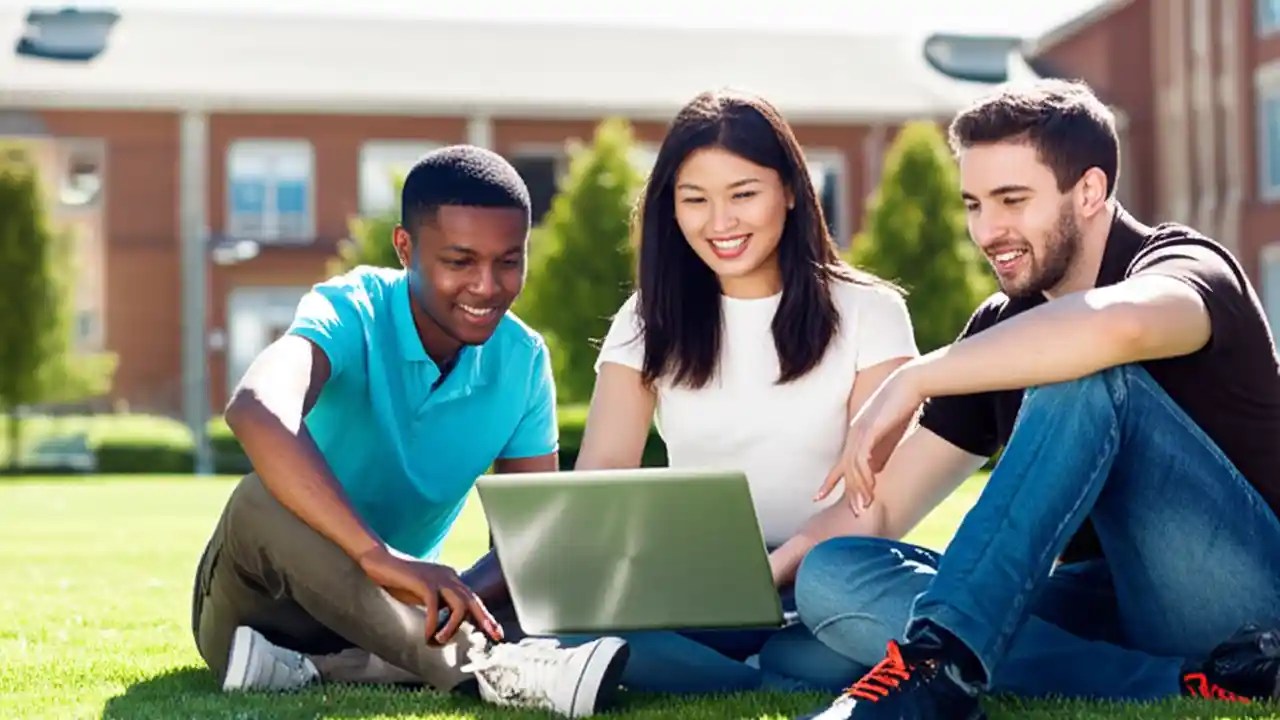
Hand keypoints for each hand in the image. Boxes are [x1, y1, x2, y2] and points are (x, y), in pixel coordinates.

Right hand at [357, 546, 502, 644]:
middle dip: (486, 620)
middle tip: (494, 636)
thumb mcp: (424, 594)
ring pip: (459, 605)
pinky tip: (426, 636)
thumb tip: (448, 626)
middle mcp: (449, 576)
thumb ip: (439, 604)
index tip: (496, 632)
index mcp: (451, 578)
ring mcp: (437, 578)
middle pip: (474, 600)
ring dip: (452, 628)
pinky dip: (433, 625)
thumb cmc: (399, 580)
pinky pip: (435, 607)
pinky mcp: (424, 581)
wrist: (379, 560)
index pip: (473, 599)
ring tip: (438, 641)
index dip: (485, 616)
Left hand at [815, 367, 924, 513]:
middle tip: (856, 513)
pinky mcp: (870, 430)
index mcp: (857, 436)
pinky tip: (871, 487)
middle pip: (845, 470)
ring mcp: (860, 432)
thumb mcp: (888, 434)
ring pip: (853, 467)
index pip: (840, 463)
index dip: (829, 481)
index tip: (817, 497)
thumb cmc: (902, 407)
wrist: (910, 383)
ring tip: (865, 506)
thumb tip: (876, 470)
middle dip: (849, 493)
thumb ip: (880, 451)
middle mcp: (854, 435)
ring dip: (859, 489)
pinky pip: (862, 457)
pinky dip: (865, 474)